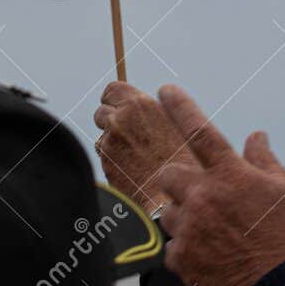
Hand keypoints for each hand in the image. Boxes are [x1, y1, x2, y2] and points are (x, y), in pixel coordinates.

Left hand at [92, 81, 191, 213]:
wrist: (171, 196)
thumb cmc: (182, 163)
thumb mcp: (176, 126)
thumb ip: (152, 113)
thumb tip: (137, 107)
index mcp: (141, 104)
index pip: (112, 89)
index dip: (115, 99)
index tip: (120, 108)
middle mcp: (121, 119)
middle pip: (102, 111)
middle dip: (111, 121)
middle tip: (128, 136)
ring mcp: (109, 141)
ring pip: (102, 136)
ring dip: (112, 143)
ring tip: (136, 157)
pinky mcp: (104, 162)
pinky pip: (103, 156)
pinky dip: (112, 161)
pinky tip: (131, 170)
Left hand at [155, 84, 284, 285]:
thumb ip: (264, 160)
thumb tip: (256, 135)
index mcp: (231, 175)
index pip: (199, 130)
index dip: (180, 106)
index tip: (165, 90)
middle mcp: (204, 197)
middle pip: (168, 174)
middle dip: (177, 180)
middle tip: (197, 193)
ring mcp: (190, 229)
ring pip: (168, 213)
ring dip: (184, 218)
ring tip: (212, 235)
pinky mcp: (181, 259)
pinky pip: (172, 247)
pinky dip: (186, 250)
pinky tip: (209, 258)